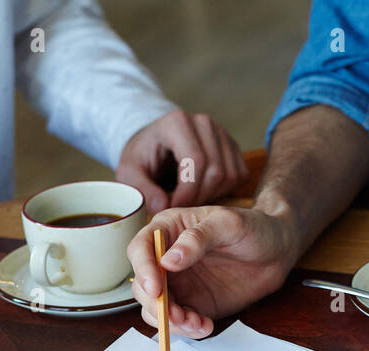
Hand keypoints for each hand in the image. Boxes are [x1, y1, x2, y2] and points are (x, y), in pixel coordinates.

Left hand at [116, 110, 248, 213]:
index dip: (187, 192)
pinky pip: (239, 176)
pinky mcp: (232, 147)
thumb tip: (163, 206)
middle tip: (180, 209)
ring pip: (229, 175)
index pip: (195, 160)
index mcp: (177, 123)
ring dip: (211, 197)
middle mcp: (203, 124)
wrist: (154, 145)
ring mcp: (221, 133)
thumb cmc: (141, 158)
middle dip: (198, 198)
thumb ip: (142, 190)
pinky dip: (225, 192)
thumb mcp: (129, 173)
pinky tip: (203, 193)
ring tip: (189, 200)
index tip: (173, 208)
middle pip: (215, 170)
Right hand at [126, 204, 298, 338]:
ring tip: (196, 323)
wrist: (276, 252)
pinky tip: (205, 325)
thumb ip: (198, 238)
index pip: (140, 249)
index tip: (155, 287)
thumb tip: (168, 261)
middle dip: (156, 304)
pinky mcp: (191, 304)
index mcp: (169, 230)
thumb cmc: (253, 228)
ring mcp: (177, 284)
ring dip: (170, 322)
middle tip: (178, 315)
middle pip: (142, 285)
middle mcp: (166, 258)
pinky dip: (187, 329)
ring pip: (155, 309)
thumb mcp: (228, 224)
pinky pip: (177, 322)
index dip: (143, 269)